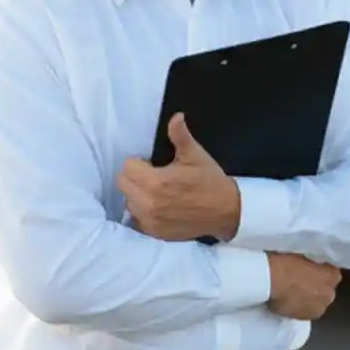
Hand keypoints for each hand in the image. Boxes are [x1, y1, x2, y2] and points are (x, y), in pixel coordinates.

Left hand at [116, 113, 240, 241]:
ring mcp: (150, 221)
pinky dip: (142, 212)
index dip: (138, 162)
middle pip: (123, 184)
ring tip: (155, 192)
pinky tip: (157, 207)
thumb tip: (176, 116)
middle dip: (134, 177)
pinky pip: (136, 220)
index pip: (126, 167)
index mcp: (156, 182)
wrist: (226, 211)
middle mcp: (149, 203)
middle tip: (152, 176)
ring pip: (128, 202)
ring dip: (137, 195)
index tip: (150, 164)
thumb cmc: (209, 181)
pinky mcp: (155, 233)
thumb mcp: (195, 155)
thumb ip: (180, 135)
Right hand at [266, 252, 341, 319]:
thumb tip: (310, 265)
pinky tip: (288, 300)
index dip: (321, 270)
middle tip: (302, 280)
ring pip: (316, 302)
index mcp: (332, 275)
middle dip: (317, 286)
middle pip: (326, 289)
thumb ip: (312, 262)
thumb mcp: (302, 253)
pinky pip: (304, 310)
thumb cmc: (285, 261)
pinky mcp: (304, 318)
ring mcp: (318, 308)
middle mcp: (330, 294)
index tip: (311, 268)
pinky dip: (299, 306)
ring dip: (309, 298)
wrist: (268, 280)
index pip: (332, 273)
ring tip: (293, 292)